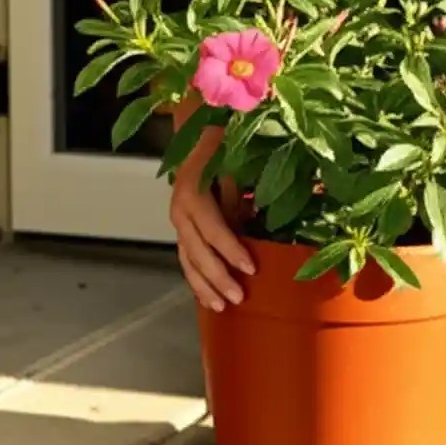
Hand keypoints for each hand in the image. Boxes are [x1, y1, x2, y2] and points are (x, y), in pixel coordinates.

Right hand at [170, 160, 254, 311]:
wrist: (197, 137)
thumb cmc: (222, 147)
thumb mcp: (235, 161)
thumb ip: (243, 192)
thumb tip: (266, 216)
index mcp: (192, 193)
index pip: (213, 229)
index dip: (231, 250)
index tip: (251, 268)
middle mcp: (180, 211)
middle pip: (197, 251)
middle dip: (217, 277)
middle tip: (238, 297)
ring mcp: (178, 222)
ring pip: (187, 260)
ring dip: (203, 286)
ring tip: (220, 307)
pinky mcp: (182, 230)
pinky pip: (186, 260)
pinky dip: (196, 281)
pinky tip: (206, 299)